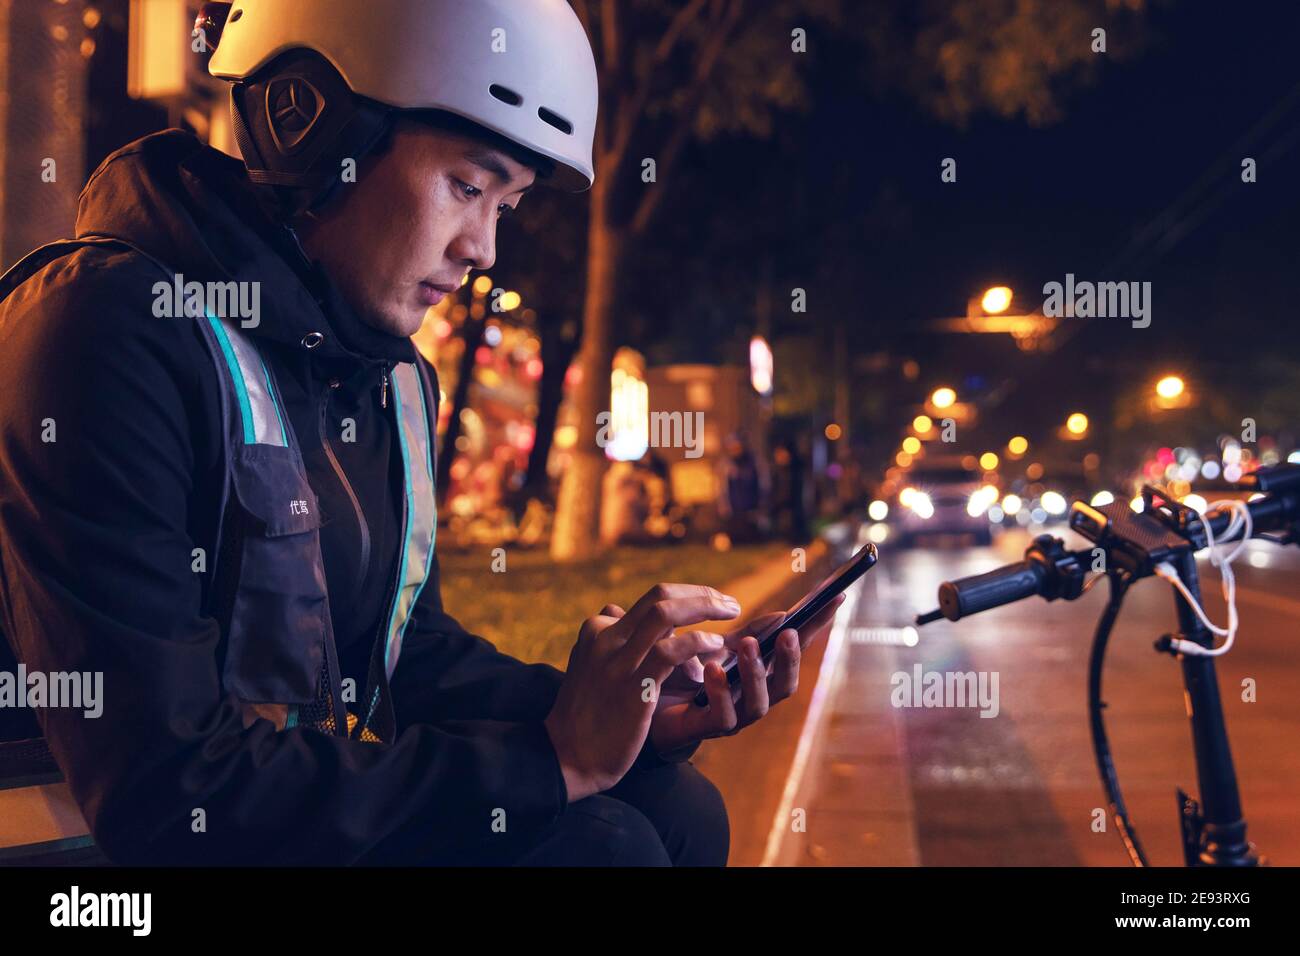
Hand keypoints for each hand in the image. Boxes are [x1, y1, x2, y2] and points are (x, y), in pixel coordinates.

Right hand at [544, 584, 740, 802]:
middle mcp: (606, 638)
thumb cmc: (585, 713)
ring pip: (665, 614)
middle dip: (702, 595)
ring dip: (705, 609)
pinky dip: (697, 642)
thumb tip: (612, 608)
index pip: (652, 599)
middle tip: (731, 604)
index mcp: (599, 630)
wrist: (567, 756)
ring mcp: (617, 662)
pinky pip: (669, 652)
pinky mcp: (632, 688)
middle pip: (660, 596)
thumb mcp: (589, 664)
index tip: (712, 606)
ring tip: (732, 618)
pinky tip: (716, 645)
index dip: (689, 598)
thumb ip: (607, 636)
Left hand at [646, 592, 846, 754]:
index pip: (794, 650)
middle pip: (786, 685)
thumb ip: (750, 634)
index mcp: (758, 673)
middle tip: (789, 632)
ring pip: (759, 704)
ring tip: (747, 644)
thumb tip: (784, 614)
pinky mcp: (704, 729)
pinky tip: (711, 669)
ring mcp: (733, 716)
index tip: (836, 600)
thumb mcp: (718, 647)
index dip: (816, 628)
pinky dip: (720, 691)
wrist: (643, 706)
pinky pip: (722, 717)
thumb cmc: (684, 674)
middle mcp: (751, 697)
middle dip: (790, 659)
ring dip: (756, 672)